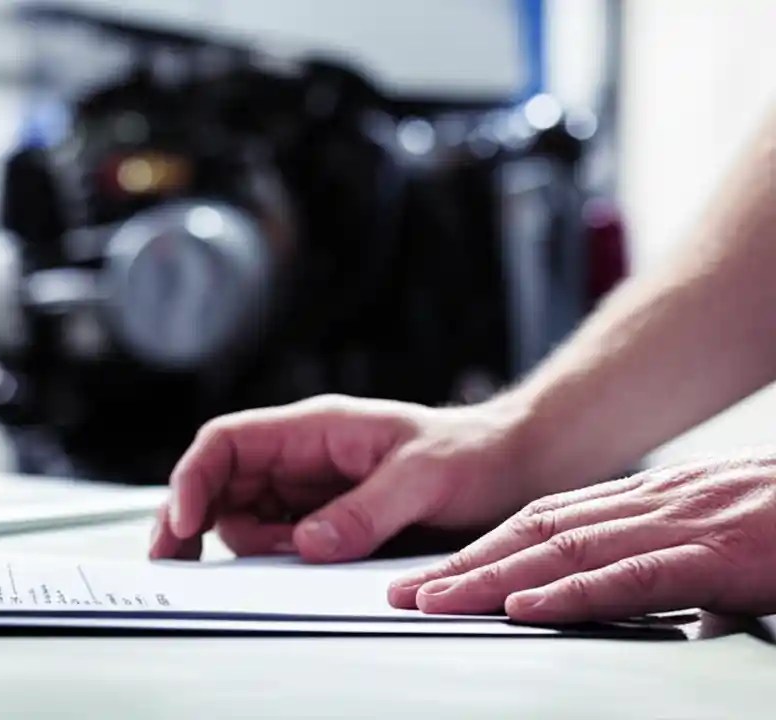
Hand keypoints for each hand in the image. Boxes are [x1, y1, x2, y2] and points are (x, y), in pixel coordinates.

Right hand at [148, 395, 530, 562]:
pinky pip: (279, 542)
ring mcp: (309, 489)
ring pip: (243, 518)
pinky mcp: (324, 520)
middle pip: (220, 483)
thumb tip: (307, 545)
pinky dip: (276, 561)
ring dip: (249, 548)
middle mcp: (301, 456)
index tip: (186, 523)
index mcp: (314, 428)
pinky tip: (304, 571)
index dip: (194, 478)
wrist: (511, 467)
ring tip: (295, 564)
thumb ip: (365, 511)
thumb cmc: (471, 454)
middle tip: (179, 563)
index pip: (228, 442)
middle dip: (194, 519)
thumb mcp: (422, 479)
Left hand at [388, 454, 775, 621]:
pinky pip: (635, 575)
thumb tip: (682, 618)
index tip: (439, 573)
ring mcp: (689, 523)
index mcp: (660, 499)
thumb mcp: (743, 548)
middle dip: (468, 563)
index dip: (489, 546)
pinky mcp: (725, 553)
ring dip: (495, 578)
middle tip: (405, 591)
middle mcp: (661, 503)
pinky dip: (573, 594)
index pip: (553, 520)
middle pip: (541, 531)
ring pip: (569, 550)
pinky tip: (526, 609)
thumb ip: (697, 575)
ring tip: (437, 602)